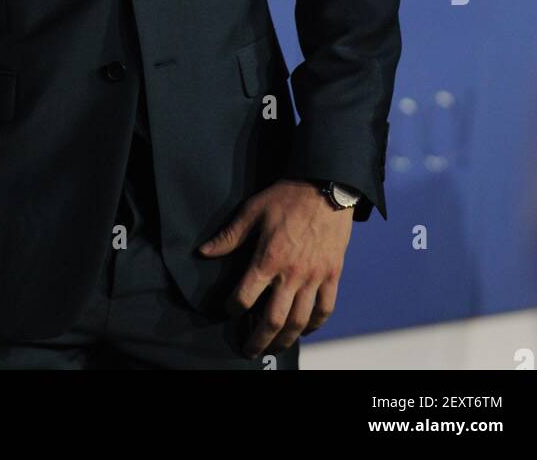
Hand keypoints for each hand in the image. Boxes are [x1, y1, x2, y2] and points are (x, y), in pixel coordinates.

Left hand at [197, 178, 352, 357]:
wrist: (327, 187)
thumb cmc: (287, 197)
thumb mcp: (253, 211)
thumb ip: (229, 236)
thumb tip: (203, 252)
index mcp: (268, 259)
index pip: (245, 297)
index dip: (232, 308)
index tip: (228, 310)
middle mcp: (292, 274)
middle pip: (274, 320)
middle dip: (259, 339)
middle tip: (249, 350)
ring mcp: (314, 277)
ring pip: (299, 321)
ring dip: (285, 340)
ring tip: (275, 347)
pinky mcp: (332, 274)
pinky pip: (325, 308)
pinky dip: (315, 325)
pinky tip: (305, 330)